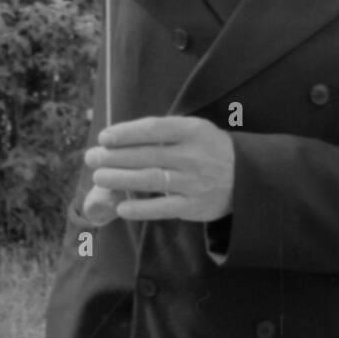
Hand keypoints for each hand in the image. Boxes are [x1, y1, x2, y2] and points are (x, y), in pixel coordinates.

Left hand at [83, 116, 235, 222]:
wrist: (246, 177)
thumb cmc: (209, 149)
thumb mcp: (195, 130)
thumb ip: (164, 132)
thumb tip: (120, 137)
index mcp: (192, 131)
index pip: (153, 129)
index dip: (125, 133)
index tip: (104, 137)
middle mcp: (193, 155)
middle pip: (146, 155)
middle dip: (114, 157)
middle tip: (92, 158)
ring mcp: (193, 182)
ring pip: (150, 180)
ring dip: (120, 178)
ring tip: (99, 177)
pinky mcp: (193, 206)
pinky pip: (162, 208)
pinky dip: (141, 208)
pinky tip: (121, 207)